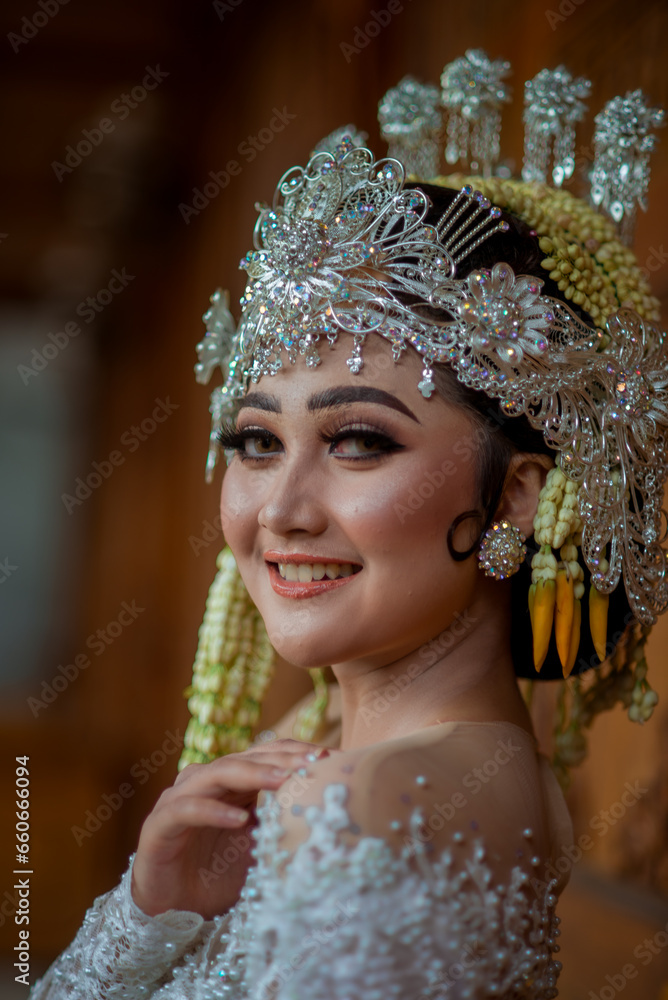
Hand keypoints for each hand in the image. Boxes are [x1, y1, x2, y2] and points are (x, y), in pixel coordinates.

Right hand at [131, 739, 330, 918]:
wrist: (172, 912)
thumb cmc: (217, 877)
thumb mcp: (259, 849)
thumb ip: (282, 826)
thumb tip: (328, 813)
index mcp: (229, 783)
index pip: (264, 755)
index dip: (295, 753)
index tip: (329, 758)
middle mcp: (204, 782)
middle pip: (245, 759)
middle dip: (281, 760)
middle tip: (313, 763)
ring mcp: (178, 799)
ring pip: (216, 774)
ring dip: (252, 775)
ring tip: (283, 780)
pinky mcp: (158, 825)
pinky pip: (186, 810)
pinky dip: (213, 812)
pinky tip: (239, 820)